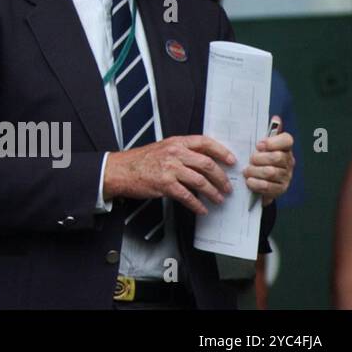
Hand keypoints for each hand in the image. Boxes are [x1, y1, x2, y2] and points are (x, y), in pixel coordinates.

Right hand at [103, 135, 236, 215]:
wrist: (120, 170)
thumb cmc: (140, 160)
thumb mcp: (162, 148)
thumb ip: (182, 152)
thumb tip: (205, 162)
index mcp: (176, 142)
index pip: (204, 142)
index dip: (221, 151)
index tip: (232, 160)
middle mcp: (174, 153)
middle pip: (207, 164)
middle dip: (221, 177)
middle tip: (228, 187)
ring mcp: (170, 169)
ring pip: (200, 181)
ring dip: (213, 192)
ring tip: (219, 199)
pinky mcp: (165, 184)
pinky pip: (187, 196)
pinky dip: (197, 205)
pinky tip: (202, 209)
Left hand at [245, 116, 293, 203]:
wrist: (258, 184)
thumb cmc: (258, 161)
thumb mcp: (260, 146)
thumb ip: (267, 132)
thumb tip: (276, 117)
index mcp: (284, 148)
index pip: (287, 140)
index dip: (273, 141)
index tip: (259, 145)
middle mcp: (288, 161)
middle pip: (277, 157)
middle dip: (259, 158)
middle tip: (250, 160)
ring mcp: (286, 176)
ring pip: (271, 172)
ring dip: (255, 171)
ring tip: (246, 171)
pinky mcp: (281, 189)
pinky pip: (269, 186)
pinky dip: (256, 184)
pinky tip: (249, 181)